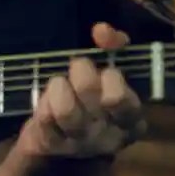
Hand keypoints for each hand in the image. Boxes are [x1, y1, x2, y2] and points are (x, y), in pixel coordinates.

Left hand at [15, 22, 146, 159]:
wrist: (61, 140)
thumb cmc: (92, 99)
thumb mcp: (110, 72)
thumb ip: (114, 45)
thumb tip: (102, 30)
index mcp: (131, 119)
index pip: (123, 98)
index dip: (111, 77)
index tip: (105, 71)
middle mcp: (108, 135)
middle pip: (95, 96)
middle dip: (82, 73)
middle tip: (77, 69)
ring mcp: (79, 143)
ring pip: (67, 111)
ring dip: (60, 88)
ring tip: (60, 85)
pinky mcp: (51, 145)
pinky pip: (44, 120)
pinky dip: (43, 104)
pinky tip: (47, 102)